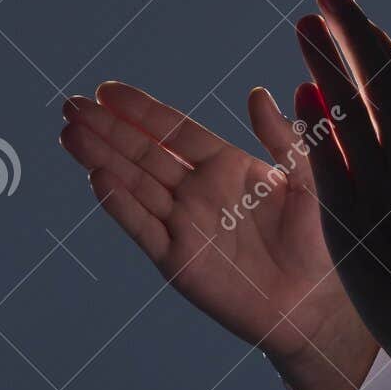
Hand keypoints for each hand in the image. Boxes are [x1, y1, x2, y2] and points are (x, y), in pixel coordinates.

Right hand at [58, 81, 377, 389]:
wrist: (318, 300)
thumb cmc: (320, 238)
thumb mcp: (307, 177)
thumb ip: (281, 136)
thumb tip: (256, 92)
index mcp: (228, 167)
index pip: (175, 131)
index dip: (142, 111)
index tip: (107, 89)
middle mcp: (199, 193)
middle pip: (145, 153)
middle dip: (108, 129)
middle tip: (71, 104)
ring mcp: (185, 225)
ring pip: (134, 184)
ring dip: (102, 158)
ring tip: (70, 133)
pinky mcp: (178, 259)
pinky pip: (144, 227)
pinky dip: (121, 204)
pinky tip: (98, 178)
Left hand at [293, 0, 390, 389]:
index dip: (379, 46)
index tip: (357, 17)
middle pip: (378, 85)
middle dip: (351, 36)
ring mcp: (383, 193)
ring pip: (349, 115)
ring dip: (325, 67)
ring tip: (304, 27)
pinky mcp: (354, 227)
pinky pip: (330, 169)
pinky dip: (315, 130)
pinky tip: (299, 93)